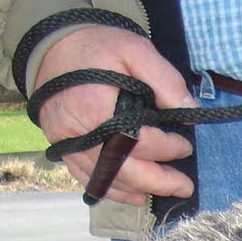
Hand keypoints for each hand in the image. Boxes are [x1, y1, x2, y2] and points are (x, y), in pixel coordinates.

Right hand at [32, 25, 195, 205]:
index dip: (166, 148)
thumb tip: (190, 112)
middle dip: (157, 181)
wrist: (52, 46)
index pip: (138, 140)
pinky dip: (113, 189)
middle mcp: (78, 131)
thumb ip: (165, 80)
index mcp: (95, 106)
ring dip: (138, 188)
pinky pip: (87, 178)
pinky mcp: (62, 148)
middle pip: (122, 169)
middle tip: (185, 186)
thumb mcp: (135, 50)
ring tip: (167, 189)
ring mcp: (67, 143)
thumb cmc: (97, 48)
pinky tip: (135, 194)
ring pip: (106, 178)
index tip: (185, 145)